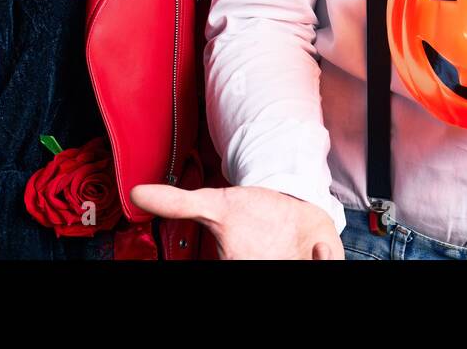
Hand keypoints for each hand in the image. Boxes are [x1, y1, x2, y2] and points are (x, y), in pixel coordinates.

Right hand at [130, 183, 343, 259]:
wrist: (282, 199)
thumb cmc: (249, 211)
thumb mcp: (213, 204)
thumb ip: (179, 203)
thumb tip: (138, 192)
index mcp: (241, 266)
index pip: (240, 268)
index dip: (246, 261)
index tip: (246, 255)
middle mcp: (270, 268)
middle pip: (277, 273)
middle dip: (282, 263)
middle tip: (276, 254)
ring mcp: (295, 267)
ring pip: (302, 271)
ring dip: (307, 266)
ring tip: (304, 252)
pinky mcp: (320, 261)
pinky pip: (328, 267)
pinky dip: (324, 260)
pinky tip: (317, 247)